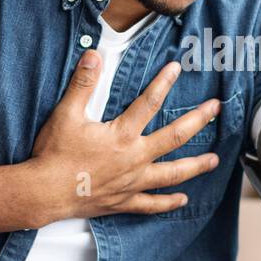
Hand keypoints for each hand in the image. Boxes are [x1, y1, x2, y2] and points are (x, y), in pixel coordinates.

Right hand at [29, 50, 220, 222]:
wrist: (44, 193)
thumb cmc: (54, 154)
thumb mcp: (66, 114)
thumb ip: (83, 84)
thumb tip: (94, 55)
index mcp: (122, 135)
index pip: (149, 103)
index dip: (163, 83)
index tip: (176, 68)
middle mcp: (134, 159)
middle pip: (174, 138)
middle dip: (197, 121)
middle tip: (215, 109)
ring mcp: (132, 182)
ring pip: (172, 174)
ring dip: (195, 166)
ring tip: (214, 160)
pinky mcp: (124, 201)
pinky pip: (152, 204)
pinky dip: (168, 202)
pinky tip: (183, 200)